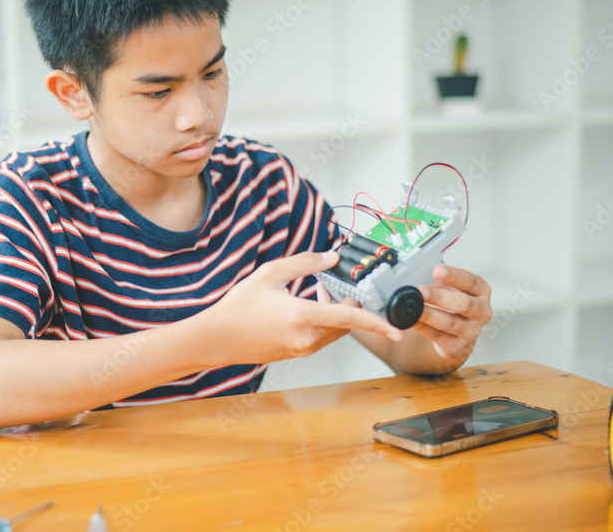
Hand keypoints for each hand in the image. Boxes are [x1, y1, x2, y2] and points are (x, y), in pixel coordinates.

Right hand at [192, 251, 401, 366]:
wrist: (217, 338)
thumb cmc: (238, 307)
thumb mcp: (270, 274)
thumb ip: (304, 263)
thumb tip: (332, 257)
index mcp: (302, 316)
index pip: (349, 318)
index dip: (376, 323)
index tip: (396, 329)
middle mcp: (306, 338)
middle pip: (345, 323)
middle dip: (349, 304)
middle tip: (334, 283)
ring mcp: (302, 349)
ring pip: (334, 331)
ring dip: (335, 312)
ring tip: (316, 291)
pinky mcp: (296, 354)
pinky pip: (321, 337)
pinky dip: (323, 322)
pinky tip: (306, 305)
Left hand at [414, 264, 491, 363]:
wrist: (457, 333)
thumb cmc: (453, 304)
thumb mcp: (452, 288)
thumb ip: (440, 281)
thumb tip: (418, 273)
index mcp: (481, 292)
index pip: (471, 282)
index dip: (454, 276)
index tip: (437, 270)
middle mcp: (481, 312)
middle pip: (463, 304)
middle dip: (440, 297)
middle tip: (421, 290)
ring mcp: (471, 331)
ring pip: (450, 322)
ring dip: (429, 314)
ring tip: (415, 306)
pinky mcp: (457, 346)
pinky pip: (437, 336)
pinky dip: (423, 327)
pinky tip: (411, 320)